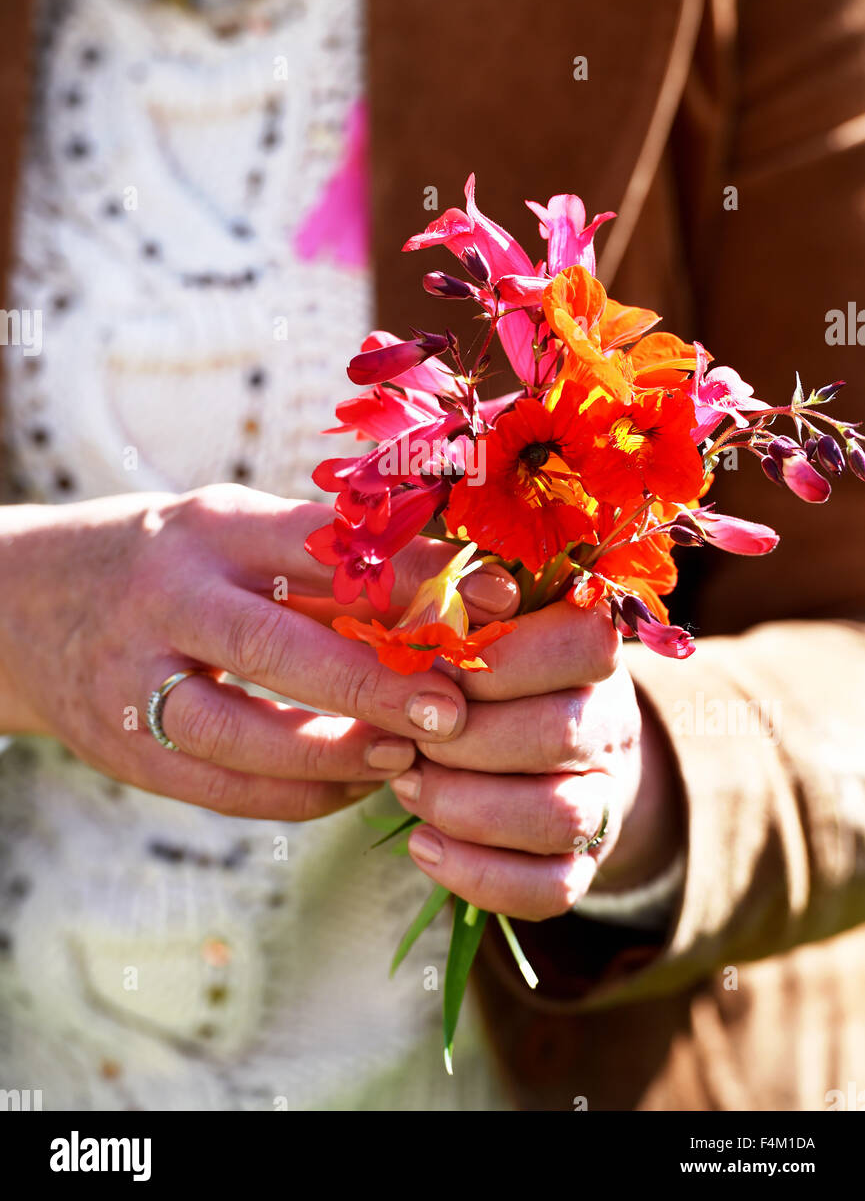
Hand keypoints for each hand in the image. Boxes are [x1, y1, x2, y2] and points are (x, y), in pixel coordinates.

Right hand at [0, 485, 518, 819]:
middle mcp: (169, 600)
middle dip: (375, 685)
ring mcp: (138, 681)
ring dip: (340, 757)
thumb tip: (455, 587)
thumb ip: (323, 560)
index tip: (496, 598)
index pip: (321, 547)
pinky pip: (227, 791)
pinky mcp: (129, 750)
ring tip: (410, 756)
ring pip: (246, 739)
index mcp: (211, 529)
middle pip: (277, 650)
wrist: (26, 604)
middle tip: (453, 711)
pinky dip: (302, 797)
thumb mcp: (234, 529)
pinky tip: (356, 783)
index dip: (413, 574)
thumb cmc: (170, 560)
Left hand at [389, 604, 683, 919]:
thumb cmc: (483, 666)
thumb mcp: (472, 626)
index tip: (431, 663)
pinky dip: (477, 875)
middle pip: (560, 734)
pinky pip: (549, 889)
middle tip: (410, 736)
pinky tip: (424, 845)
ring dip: (466, 806)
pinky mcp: (584, 864)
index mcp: (594, 649)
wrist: (536, 741)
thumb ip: (450, 618)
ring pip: (560, 816)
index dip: (499, 657)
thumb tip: (420, 627)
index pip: (580, 643)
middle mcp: (613, 722)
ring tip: (408, 785)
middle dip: (466, 740)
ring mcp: (606, 798)